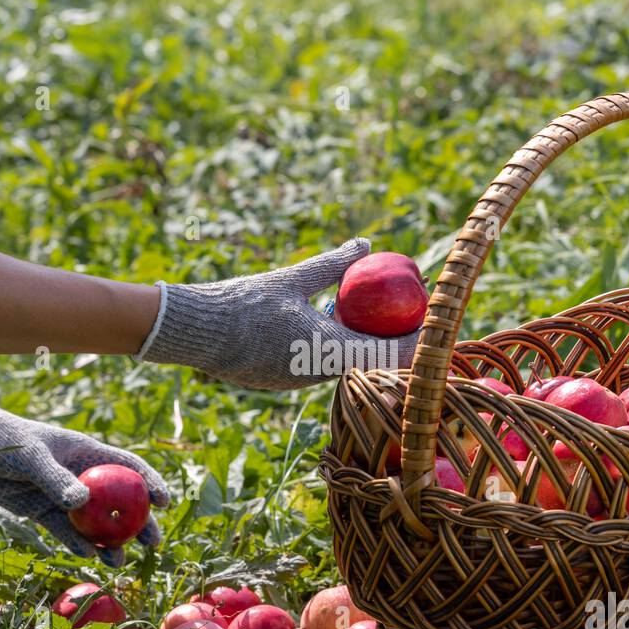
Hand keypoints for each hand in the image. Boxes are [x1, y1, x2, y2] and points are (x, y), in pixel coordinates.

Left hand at [0, 384, 168, 566]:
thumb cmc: (4, 440)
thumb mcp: (31, 457)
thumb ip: (56, 480)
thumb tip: (81, 503)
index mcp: (86, 453)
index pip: (127, 467)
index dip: (148, 482)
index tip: (164, 502)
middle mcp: (80, 475)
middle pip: (118, 500)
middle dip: (137, 521)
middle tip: (153, 542)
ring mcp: (62, 495)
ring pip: (94, 522)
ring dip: (109, 540)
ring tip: (119, 559)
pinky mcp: (43, 511)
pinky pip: (66, 531)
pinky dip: (77, 543)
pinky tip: (89, 556)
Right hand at [135, 237, 420, 389]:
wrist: (193, 332)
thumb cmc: (243, 303)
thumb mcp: (293, 278)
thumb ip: (333, 263)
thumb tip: (366, 244)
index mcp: (328, 352)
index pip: (390, 355)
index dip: (418, 342)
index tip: (434, 323)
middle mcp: (319, 376)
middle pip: (372, 364)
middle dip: (394, 343)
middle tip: (411, 318)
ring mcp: (300, 383)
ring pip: (345, 366)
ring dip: (363, 346)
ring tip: (378, 322)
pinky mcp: (283, 382)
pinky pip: (320, 366)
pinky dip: (334, 348)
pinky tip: (333, 327)